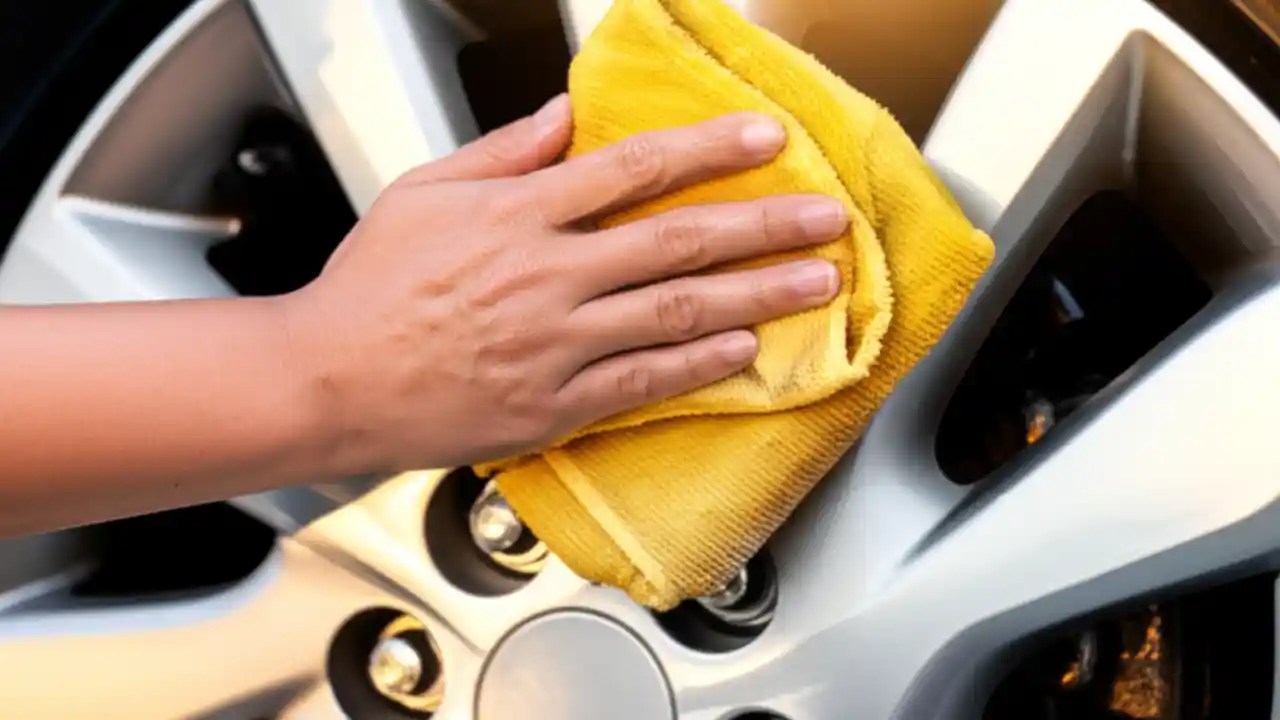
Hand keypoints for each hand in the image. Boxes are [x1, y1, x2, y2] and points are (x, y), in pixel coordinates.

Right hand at [287, 94, 847, 472]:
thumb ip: (504, 152)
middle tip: (826, 217)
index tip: (766, 139)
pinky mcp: (552, 404)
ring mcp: (554, 344)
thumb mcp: (424, 192)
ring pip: (676, 311)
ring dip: (756, 295)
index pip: (634, 167)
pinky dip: (698, 366)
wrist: (326, 379)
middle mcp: (546, 275)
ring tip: (815, 283)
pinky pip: (642, 382)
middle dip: (763, 224)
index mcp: (517, 214)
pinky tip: (745, 349)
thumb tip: (566, 116)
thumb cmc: (369, 288)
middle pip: (677, 239)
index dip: (709, 149)